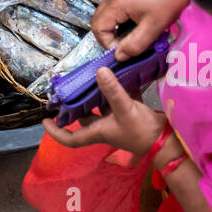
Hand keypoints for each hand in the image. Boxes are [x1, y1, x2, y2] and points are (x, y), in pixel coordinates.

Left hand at [41, 66, 168, 158]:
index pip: (70, 138)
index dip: (56, 132)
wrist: (166, 140)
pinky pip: (116, 102)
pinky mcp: (128, 114)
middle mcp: (104, 127)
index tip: (45, 121)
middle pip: (84, 118)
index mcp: (98, 131)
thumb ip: (112, 91)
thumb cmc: (142, 132)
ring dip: (96, 93)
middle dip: (77, 104)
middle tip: (71, 88)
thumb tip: (99, 71)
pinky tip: (116, 75)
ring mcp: (116, 121)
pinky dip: (115, 90)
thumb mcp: (125, 109)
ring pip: (100, 107)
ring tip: (91, 76)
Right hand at [90, 0, 187, 59]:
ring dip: (116, 23)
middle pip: (98, 18)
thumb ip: (134, 46)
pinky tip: (137, 16)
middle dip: (109, 34)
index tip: (122, 48)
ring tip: (134, 29)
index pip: (98, 28)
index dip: (108, 43)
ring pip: (107, 10)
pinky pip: (115, 1)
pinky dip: (121, 12)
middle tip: (125, 41)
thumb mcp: (153, 28)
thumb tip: (120, 55)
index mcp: (117, 2)